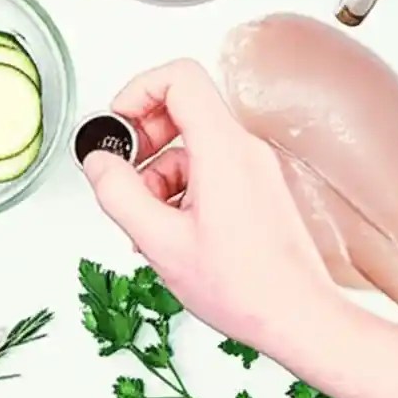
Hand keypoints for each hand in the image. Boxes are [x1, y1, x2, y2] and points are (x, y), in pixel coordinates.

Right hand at [82, 59, 339, 349]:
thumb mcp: (160, 242)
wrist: (299, 319)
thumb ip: (119, 194)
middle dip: (142, 139)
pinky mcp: (255, 190)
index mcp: (223, 150)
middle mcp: (243, 150)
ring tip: (149, 223)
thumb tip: (98, 162)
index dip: (138, 91)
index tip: (118, 126)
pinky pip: (206, 170)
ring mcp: (252, 169)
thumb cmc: (245, 288)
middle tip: (125, 175)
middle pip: (182, 108)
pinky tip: (170, 233)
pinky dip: (179, 191)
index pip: (180, 78)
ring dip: (157, 176)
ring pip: (189, 147)